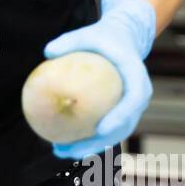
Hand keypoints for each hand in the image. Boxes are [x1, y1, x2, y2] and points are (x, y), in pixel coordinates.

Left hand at [42, 0, 155, 159]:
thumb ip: (69, 41)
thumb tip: (47, 52)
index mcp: (137, 79)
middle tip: (73, 151)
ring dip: (88, 147)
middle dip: (99, 144)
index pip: (132, 102)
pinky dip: (84, 137)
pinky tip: (58, 141)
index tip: (100, 129)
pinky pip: (102, 129)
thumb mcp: (88, 33)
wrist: (123, 41)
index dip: (119, 118)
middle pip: (122, 128)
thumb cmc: (104, 38)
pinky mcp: (119, 113)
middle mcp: (137, 98)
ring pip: (112, 135)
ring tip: (60, 152)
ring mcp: (129, 109)